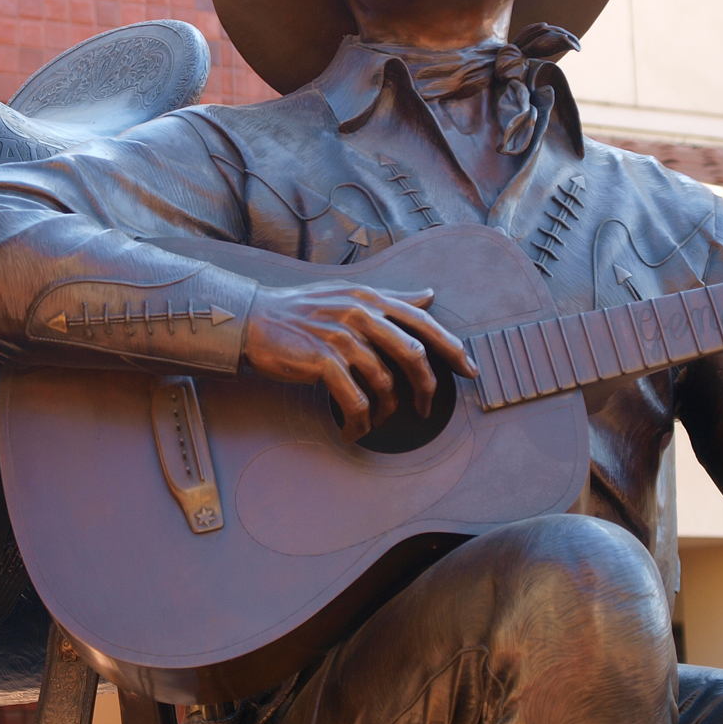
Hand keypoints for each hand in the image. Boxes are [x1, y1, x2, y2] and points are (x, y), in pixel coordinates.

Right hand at [241, 281, 476, 441]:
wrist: (252, 318)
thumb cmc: (300, 309)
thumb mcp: (347, 293)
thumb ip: (390, 297)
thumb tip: (428, 295)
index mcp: (370, 297)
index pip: (424, 322)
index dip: (452, 348)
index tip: (470, 370)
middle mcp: (360, 313)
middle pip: (412, 355)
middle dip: (427, 387)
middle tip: (427, 409)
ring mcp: (341, 337)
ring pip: (385, 383)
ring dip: (386, 410)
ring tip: (375, 421)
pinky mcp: (323, 360)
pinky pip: (355, 400)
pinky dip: (359, 421)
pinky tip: (354, 429)